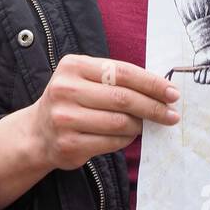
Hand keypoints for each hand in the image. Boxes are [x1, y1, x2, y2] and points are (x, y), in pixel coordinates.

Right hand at [19, 54, 179, 171]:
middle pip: (123, 98)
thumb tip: (161, 90)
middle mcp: (65, 89)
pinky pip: (111, 141)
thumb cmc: (72, 102)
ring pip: (120, 122)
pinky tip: (128, 136)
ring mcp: (65, 118)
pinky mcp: (69, 143)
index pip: (122, 72)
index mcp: (73, 66)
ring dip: (140, 125)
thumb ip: (116, 80)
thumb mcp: (85, 79)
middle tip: (172, 114)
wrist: (38, 133)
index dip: (151, 83)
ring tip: (145, 125)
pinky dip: (126, 139)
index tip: (172, 93)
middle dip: (153, 107)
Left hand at [189, 44, 209, 84]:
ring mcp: (203, 75)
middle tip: (209, 66)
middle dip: (208, 73)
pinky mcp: (197, 73)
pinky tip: (199, 69)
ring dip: (202, 74)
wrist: (207, 48)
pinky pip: (196, 80)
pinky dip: (197, 75)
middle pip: (208, 82)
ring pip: (202, 82)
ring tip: (204, 67)